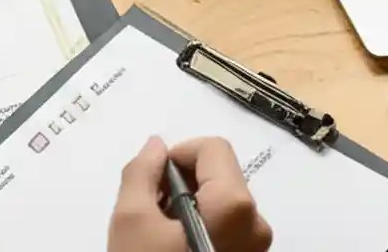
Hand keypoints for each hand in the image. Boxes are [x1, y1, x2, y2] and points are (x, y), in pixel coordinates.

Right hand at [107, 136, 272, 251]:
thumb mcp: (130, 220)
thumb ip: (142, 173)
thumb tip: (156, 146)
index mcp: (235, 206)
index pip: (213, 148)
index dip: (179, 155)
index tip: (154, 180)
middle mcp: (257, 225)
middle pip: (221, 175)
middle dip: (182, 182)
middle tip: (151, 208)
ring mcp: (257, 249)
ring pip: (223, 202)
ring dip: (189, 206)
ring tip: (159, 234)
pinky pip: (228, 228)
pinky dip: (200, 226)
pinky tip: (173, 248)